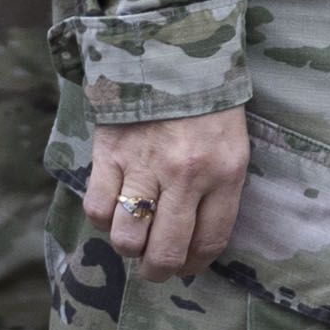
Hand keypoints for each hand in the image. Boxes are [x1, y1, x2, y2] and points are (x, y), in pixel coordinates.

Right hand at [82, 105, 251, 280]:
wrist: (173, 58)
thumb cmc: (209, 109)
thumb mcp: (232, 149)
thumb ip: (217, 194)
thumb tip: (195, 244)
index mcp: (225, 174)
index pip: (209, 241)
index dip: (194, 266)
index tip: (186, 268)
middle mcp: (186, 176)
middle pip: (165, 251)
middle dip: (158, 271)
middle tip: (154, 268)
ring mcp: (145, 166)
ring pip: (126, 238)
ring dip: (128, 248)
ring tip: (133, 239)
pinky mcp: (110, 155)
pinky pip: (96, 209)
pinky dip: (102, 220)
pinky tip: (112, 211)